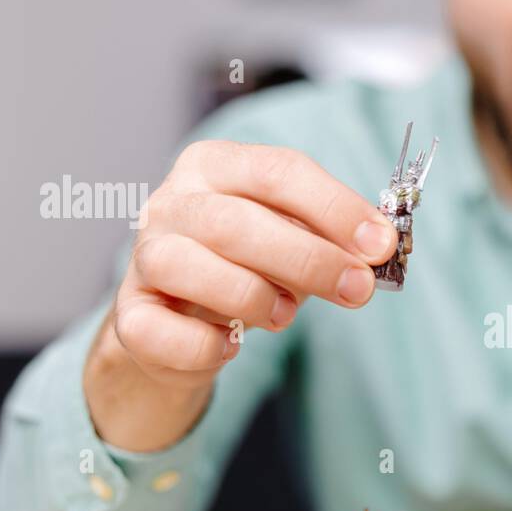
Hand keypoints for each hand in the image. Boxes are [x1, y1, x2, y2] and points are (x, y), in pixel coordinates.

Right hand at [85, 141, 395, 449]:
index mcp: (216, 166)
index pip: (278, 172)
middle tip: (357, 289)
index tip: (380, 244)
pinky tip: (231, 345)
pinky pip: (161, 330)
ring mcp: (144, 256)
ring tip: (285, 315)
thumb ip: (329, 237)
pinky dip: (205, 344)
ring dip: (252, 297)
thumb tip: (377, 248)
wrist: (179, 323)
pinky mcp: (130, 313)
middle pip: (237, 222)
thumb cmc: (246, 266)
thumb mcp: (292, 238)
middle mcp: (172, 202)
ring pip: (188, 267)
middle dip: (308, 259)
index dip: (335, 207)